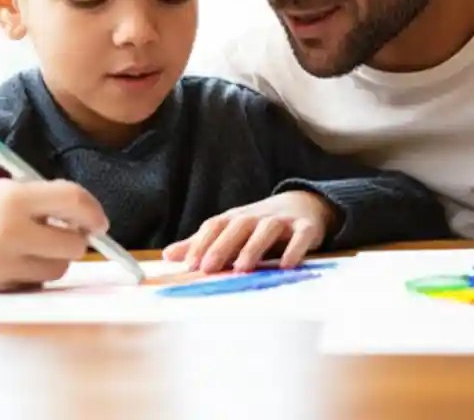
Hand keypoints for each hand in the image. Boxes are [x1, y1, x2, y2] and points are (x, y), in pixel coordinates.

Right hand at [0, 179, 107, 291]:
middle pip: (74, 244)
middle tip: (63, 235)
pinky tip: (14, 264)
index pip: (73, 201)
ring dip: (54, 260)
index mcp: (12, 198)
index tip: (99, 222)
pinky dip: (34, 276)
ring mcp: (2, 264)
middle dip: (75, 240)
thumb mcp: (4, 190)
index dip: (93, 212)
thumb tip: (89, 218)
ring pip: (58, 269)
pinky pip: (36, 285)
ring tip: (32, 249)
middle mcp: (9, 231)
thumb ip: (45, 198)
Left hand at [162, 191, 336, 273]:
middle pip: (237, 226)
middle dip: (222, 246)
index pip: (216, 225)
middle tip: (208, 268)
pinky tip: (287, 265)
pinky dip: (295, 249)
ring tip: (242, 268)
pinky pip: (300, 236)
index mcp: (236, 218)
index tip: (189, 264)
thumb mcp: (230, 231)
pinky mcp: (306, 228)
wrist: (303, 205)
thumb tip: (168, 255)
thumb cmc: (259, 224)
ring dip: (253, 247)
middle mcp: (257, 216)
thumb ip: (201, 243)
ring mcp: (282, 220)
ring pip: (266, 229)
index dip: (202, 243)